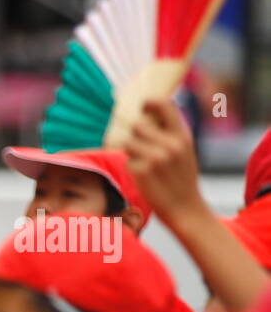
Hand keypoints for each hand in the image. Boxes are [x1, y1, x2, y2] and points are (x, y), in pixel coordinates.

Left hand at [123, 98, 204, 223]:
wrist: (185, 208)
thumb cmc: (182, 179)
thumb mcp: (185, 150)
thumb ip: (170, 133)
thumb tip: (149, 115)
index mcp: (183, 136)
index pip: (164, 105)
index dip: (150, 103)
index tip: (143, 107)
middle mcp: (170, 144)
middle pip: (138, 126)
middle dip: (136, 136)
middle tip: (142, 149)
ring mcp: (155, 158)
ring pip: (128, 143)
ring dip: (131, 152)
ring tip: (144, 163)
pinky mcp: (142, 172)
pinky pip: (127, 161)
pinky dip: (131, 168)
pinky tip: (144, 177)